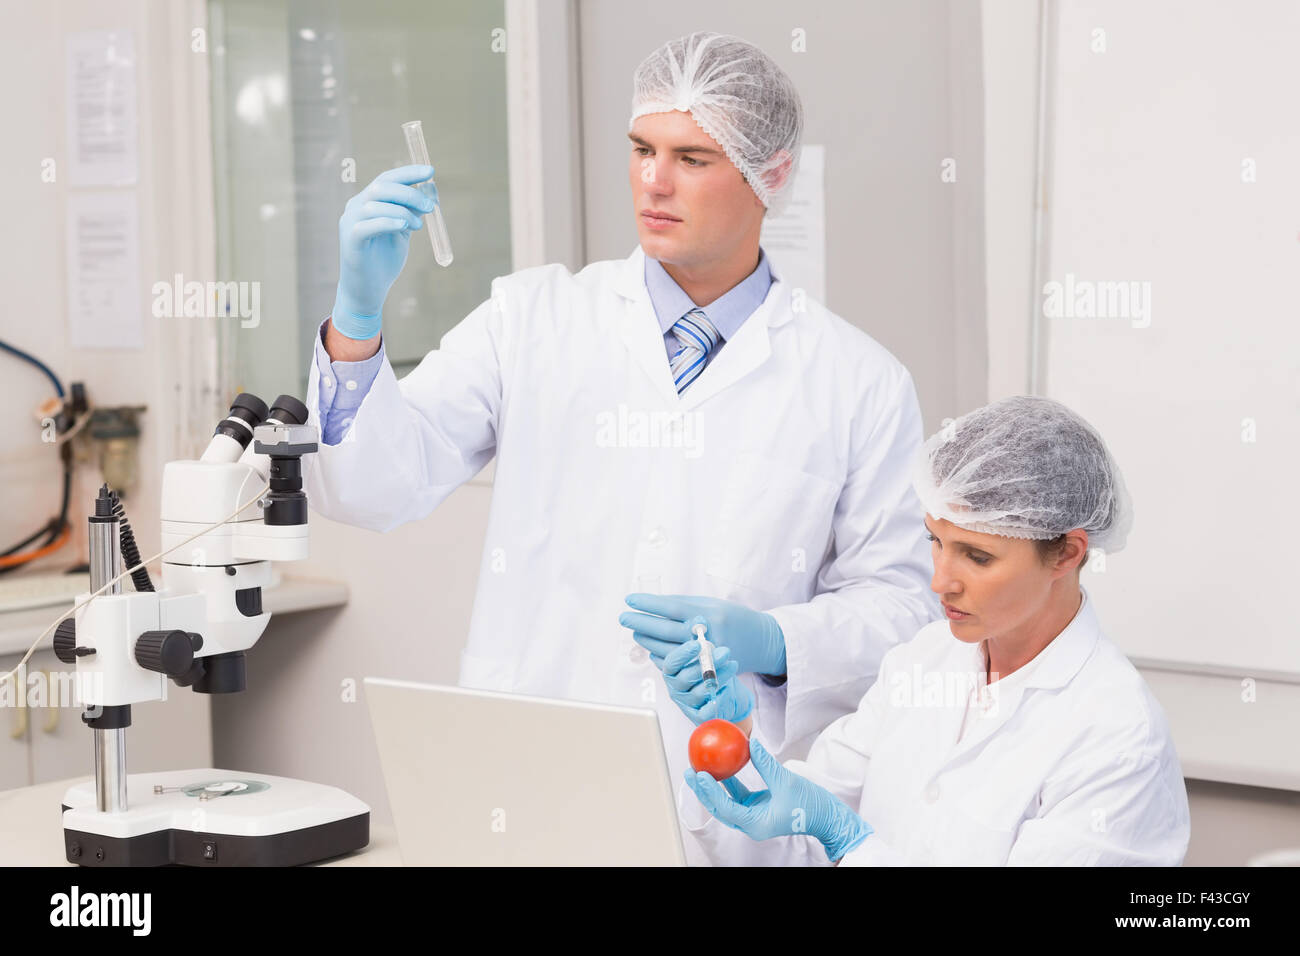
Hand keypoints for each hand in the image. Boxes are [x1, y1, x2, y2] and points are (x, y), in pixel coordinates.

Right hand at [332, 164, 436, 339]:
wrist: (368, 291)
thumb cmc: (384, 260)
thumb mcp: (403, 231)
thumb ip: (413, 211)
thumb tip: (430, 191)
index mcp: (368, 202)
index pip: (387, 179)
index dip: (408, 173)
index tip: (430, 171)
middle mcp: (356, 207)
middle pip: (382, 187)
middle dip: (410, 193)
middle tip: (431, 206)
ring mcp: (350, 222)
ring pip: (376, 203)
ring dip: (403, 210)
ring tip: (417, 226)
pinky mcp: (350, 239)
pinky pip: (368, 224)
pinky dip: (388, 221)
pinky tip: (404, 225)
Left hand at [619, 594, 785, 676]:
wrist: (759, 641)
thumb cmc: (731, 617)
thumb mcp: (710, 604)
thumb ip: (684, 605)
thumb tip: (652, 604)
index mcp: (706, 613)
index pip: (670, 608)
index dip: (648, 603)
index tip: (630, 599)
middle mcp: (705, 634)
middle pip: (665, 629)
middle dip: (641, 623)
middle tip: (624, 617)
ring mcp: (704, 654)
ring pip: (667, 648)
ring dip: (647, 640)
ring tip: (635, 632)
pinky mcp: (705, 668)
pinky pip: (677, 664)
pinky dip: (661, 655)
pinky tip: (651, 648)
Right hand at [657, 638, 753, 724]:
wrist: (726, 694)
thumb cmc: (712, 669)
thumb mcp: (706, 652)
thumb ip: (700, 638)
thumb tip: (699, 619)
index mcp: (672, 670)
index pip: (671, 663)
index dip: (682, 654)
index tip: (696, 644)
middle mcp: (676, 687)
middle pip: (685, 677)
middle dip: (706, 664)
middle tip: (724, 651)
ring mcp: (687, 703)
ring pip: (698, 692)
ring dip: (718, 677)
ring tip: (733, 665)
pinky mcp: (699, 716)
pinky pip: (706, 711)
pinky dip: (718, 699)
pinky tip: (728, 689)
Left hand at [683, 737, 871, 861]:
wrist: (828, 818)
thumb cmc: (810, 805)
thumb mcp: (786, 781)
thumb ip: (766, 764)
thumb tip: (749, 743)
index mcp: (756, 823)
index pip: (726, 807)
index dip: (710, 791)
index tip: (698, 774)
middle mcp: (751, 823)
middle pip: (720, 807)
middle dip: (703, 790)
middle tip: (690, 770)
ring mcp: (754, 817)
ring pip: (727, 802)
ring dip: (714, 786)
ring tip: (699, 768)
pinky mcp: (759, 809)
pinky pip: (739, 797)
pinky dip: (730, 784)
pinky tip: (723, 767)